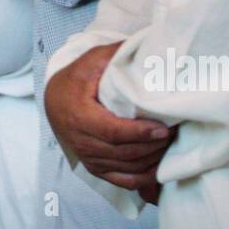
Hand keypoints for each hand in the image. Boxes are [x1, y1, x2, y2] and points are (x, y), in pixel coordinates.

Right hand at [44, 43, 172, 190]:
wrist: (55, 99)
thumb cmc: (77, 78)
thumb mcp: (92, 60)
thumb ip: (116, 54)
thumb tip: (149, 47)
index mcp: (78, 115)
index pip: (112, 131)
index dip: (139, 133)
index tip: (163, 128)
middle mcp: (81, 141)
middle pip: (123, 152)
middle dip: (152, 146)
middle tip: (174, 132)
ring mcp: (88, 157)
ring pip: (126, 168)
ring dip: (151, 160)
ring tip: (169, 144)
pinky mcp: (95, 167)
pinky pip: (123, 181)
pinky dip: (143, 178)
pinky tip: (158, 167)